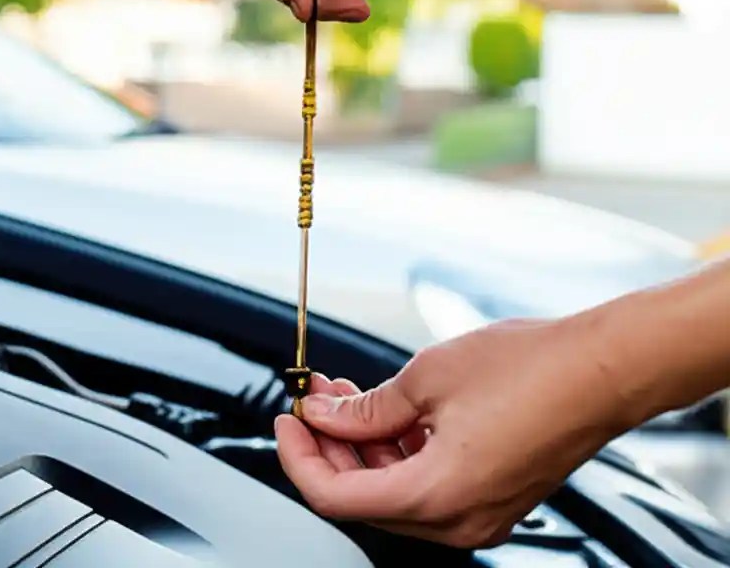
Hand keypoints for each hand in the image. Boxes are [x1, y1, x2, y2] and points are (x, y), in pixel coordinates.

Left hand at [275, 317, 639, 547]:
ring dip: (362, 446)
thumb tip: (323, 415)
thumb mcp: (426, 379)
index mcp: (436, 497)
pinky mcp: (493, 497)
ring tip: (345, 394)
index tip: (286, 421)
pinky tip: (386, 410)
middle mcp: (458, 521)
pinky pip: (427, 485)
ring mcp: (479, 513)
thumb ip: (364, 409)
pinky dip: (398, 452)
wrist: (604, 370)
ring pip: (393, 492)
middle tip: (315, 399)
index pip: (335, 498)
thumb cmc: (532, 370)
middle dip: (329, 446)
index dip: (298, 457)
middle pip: (362, 497)